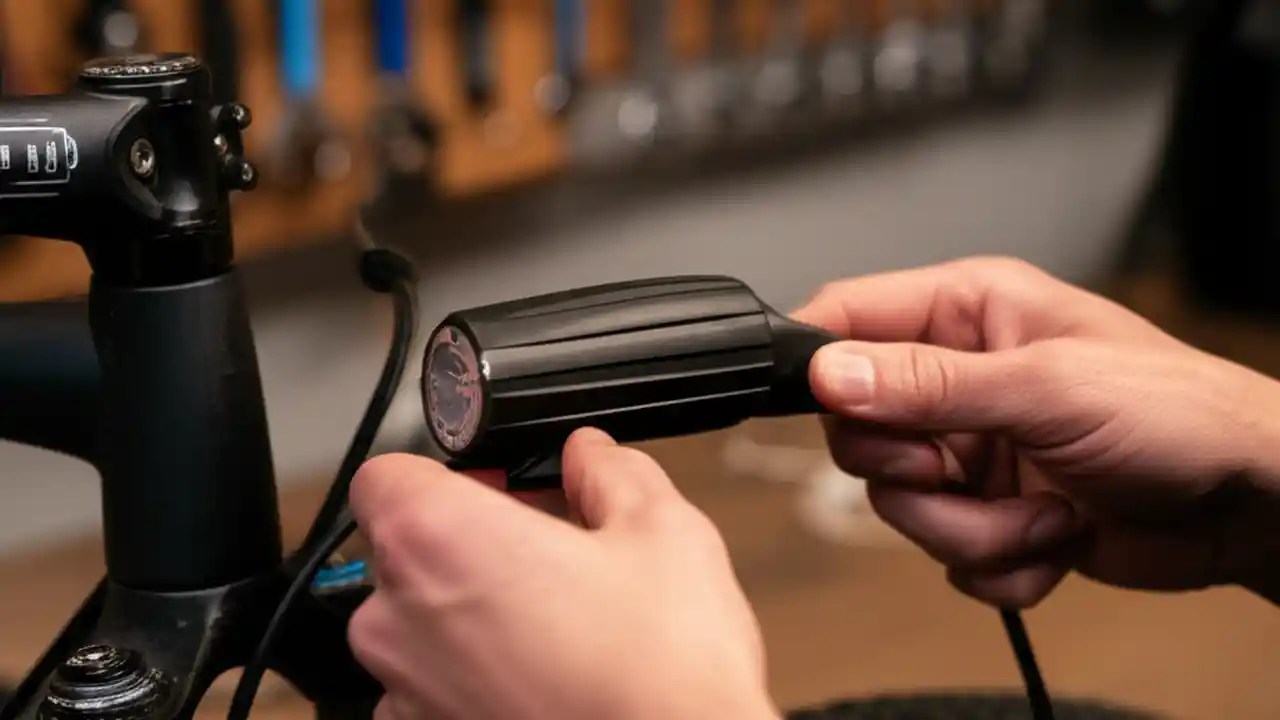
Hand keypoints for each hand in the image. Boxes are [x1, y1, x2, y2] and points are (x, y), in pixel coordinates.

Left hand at [347, 428, 776, 719]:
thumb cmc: (661, 672)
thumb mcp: (662, 532)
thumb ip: (610, 473)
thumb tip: (590, 456)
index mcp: (436, 539)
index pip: (387, 476)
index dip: (447, 475)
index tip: (500, 489)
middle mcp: (398, 618)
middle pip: (406, 552)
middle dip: (472, 544)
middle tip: (553, 556)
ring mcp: (406, 694)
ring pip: (422, 626)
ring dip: (472, 616)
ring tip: (561, 628)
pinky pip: (434, 691)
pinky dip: (477, 679)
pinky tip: (548, 681)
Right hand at [794, 257, 1279, 607]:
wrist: (1248, 505)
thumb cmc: (1177, 412)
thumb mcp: (1046, 388)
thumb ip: (929, 384)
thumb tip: (829, 374)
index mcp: (967, 314)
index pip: (849, 317)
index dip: (821, 363)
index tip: (821, 405)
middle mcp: (959, 379)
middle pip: (859, 431)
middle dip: (915, 473)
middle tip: (964, 466)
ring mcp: (972, 450)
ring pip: (901, 505)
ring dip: (974, 530)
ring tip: (1047, 513)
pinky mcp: (991, 514)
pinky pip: (947, 555)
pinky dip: (1002, 563)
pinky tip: (1059, 537)